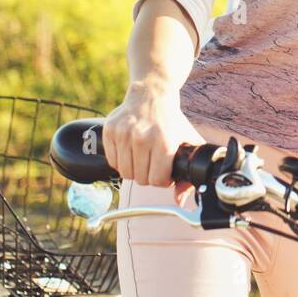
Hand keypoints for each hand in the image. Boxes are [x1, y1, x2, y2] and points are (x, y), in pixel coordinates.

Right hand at [103, 81, 206, 200]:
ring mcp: (124, 133)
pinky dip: (121, 160)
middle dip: (148, 175)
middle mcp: (142, 138)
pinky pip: (112, 161)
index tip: (164, 172)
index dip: (162, 180)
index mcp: (164, 142)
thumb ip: (187, 176)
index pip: (156, 181)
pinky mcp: (110, 130)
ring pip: (124, 172)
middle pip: (140, 179)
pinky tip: (131, 150)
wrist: (152, 94)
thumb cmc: (171, 121)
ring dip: (134, 169)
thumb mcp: (187, 143)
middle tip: (153, 164)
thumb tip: (178, 201)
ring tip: (142, 157)